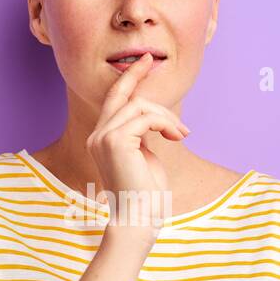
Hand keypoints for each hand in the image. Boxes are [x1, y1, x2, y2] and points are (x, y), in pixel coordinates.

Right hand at [86, 52, 190, 228]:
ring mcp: (102, 138)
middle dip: (136, 76)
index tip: (144, 61)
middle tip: (152, 61)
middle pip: (122, 96)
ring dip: (166, 116)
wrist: (139, 219)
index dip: (127, 79)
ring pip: (139, 106)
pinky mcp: (115, 141)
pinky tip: (177, 137)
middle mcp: (97, 136)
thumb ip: (143, 136)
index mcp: (101, 140)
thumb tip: (154, 120)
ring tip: (182, 133)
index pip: (113, 101)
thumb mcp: (145, 157)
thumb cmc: (146, 195)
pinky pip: (146, 118)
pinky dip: (166, 123)